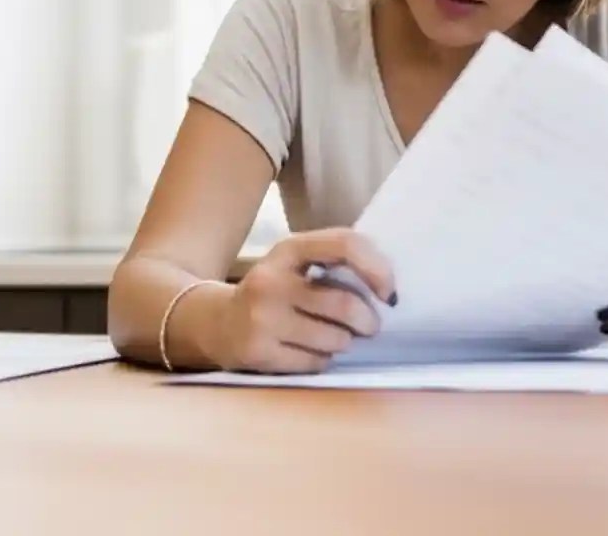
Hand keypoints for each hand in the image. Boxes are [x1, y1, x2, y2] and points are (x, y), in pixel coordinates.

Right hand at [206, 228, 396, 373]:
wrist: (218, 323)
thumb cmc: (275, 290)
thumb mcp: (296, 263)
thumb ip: (336, 260)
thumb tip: (387, 289)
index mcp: (288, 249)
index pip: (345, 245)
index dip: (377, 269)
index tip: (389, 294)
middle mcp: (272, 280)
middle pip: (344, 305)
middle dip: (367, 322)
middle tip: (368, 326)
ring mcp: (262, 318)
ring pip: (334, 340)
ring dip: (344, 342)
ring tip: (332, 337)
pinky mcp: (259, 352)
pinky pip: (315, 362)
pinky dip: (323, 360)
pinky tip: (309, 350)